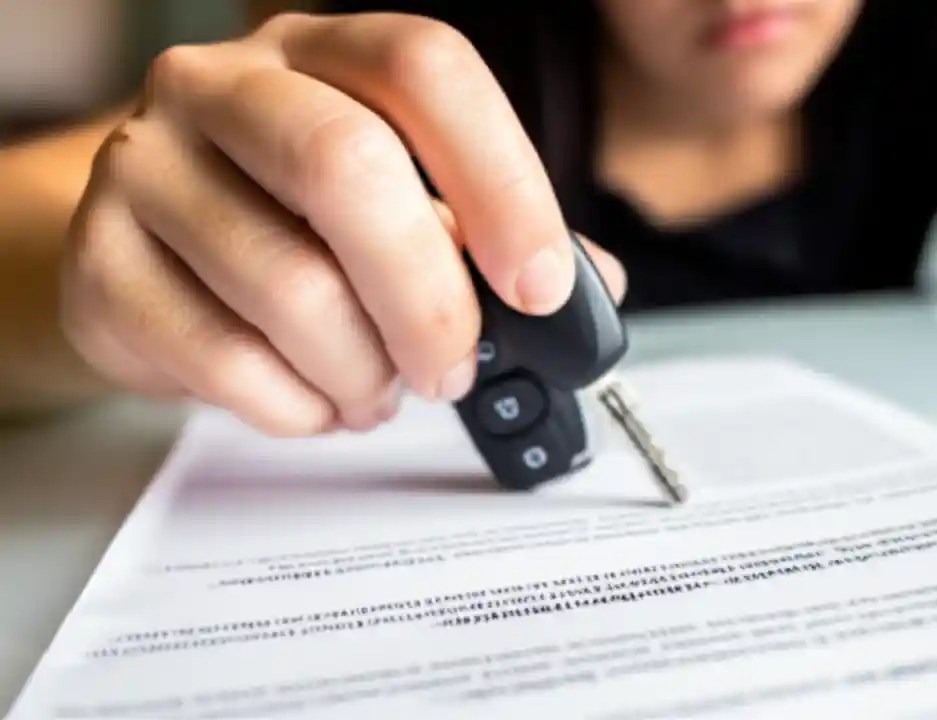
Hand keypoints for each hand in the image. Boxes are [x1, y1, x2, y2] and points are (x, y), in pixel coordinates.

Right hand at [60, 13, 625, 435]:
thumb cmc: (296, 219)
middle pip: (344, 168)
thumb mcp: (406, 200)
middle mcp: (225, 88)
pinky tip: (318, 399)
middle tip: (453, 366)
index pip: (424, 67)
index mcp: (323, 53)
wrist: (156, 246)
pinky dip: (298, 407)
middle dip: (427, 299)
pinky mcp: (101, 265)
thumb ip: (493, 236)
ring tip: (380, 386)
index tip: (541, 284)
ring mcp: (147, 168)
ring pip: (288, 286)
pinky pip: (223, 360)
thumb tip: (589, 291)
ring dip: (363, 371)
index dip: (501, 179)